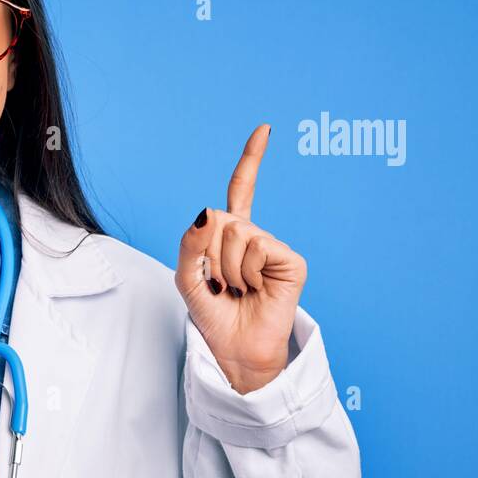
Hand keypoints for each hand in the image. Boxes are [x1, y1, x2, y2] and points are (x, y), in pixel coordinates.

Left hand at [175, 125, 306, 393]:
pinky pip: (258, 248)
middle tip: (221, 282)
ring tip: (237, 289)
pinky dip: (247, 272)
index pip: (242, 190)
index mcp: (230, 235)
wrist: (235, 347)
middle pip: (220, 218)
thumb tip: (207, 211)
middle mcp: (254, 236)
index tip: (266, 129)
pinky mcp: (290, 261)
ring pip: (237, 234)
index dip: (252, 160)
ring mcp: (273, 247)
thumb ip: (190, 242)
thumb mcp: (187, 277)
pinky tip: (255, 288)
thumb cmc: (213, 313)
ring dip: (227, 268)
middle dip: (210, 253)